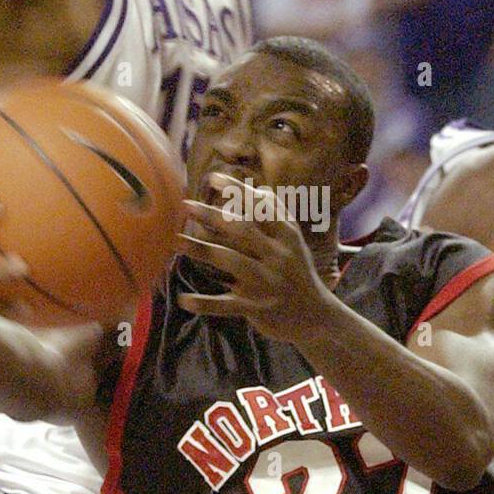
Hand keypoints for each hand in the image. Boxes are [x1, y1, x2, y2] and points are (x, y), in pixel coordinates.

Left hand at [175, 173, 330, 340]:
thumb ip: (278, 216)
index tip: (213, 178)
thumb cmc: (298, 272)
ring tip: (177, 241)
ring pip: (231, 261)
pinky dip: (205, 303)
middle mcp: (278, 256)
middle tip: (186, 205)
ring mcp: (267, 283)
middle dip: (213, 216)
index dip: (238, 191)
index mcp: (287, 237)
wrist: (315, 316)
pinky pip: (226, 305)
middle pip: (243, 230)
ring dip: (203, 250)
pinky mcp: (257, 308)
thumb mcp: (295, 242)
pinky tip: (183, 299)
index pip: (262, 208)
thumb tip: (257, 187)